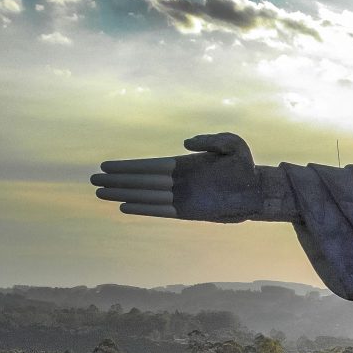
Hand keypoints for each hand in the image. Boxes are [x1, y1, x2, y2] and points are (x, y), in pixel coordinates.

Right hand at [90, 133, 261, 221]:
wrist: (259, 191)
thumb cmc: (246, 167)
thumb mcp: (233, 145)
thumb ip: (210, 140)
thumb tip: (185, 144)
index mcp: (184, 164)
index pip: (149, 165)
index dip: (127, 166)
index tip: (106, 165)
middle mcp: (179, 181)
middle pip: (142, 181)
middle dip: (117, 180)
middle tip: (92, 179)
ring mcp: (183, 197)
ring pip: (146, 196)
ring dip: (124, 195)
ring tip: (100, 192)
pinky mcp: (190, 212)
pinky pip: (161, 211)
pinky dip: (143, 209)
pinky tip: (124, 207)